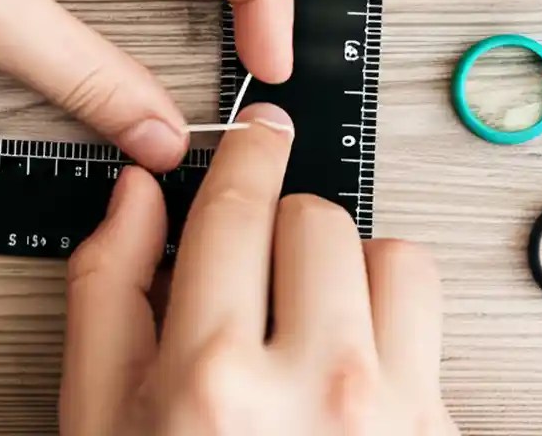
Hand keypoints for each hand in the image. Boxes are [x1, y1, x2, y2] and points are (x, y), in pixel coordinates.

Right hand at [59, 103, 457, 435]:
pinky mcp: (440, 427)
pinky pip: (430, 316)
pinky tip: (351, 357)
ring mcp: (392, 410)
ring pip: (392, 255)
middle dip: (279, 230)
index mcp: (213, 384)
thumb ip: (106, 299)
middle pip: (317, 220)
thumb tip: (137, 198)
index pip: (240, 211)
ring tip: (310, 317)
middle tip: (254, 277)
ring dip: (348, 267)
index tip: (258, 134)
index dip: (249, 155)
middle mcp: (315, 389)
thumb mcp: (101, 424)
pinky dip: (392, 315)